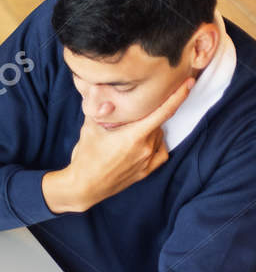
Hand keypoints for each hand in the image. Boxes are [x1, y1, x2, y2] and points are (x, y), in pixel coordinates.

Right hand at [44, 78, 193, 212]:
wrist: (82, 188)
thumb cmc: (85, 158)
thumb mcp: (89, 129)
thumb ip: (99, 108)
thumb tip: (99, 87)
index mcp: (134, 136)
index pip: (164, 111)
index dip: (179, 95)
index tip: (189, 83)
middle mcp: (145, 148)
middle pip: (157, 123)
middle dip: (147, 117)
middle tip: (130, 119)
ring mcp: (146, 161)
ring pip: (159, 136)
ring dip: (151, 131)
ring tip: (130, 135)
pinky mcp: (145, 172)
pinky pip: (161, 152)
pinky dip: (156, 145)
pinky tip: (145, 145)